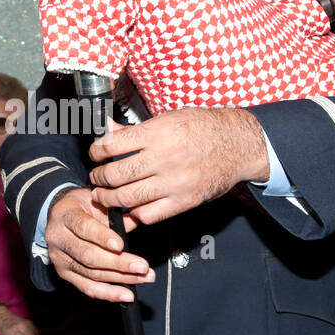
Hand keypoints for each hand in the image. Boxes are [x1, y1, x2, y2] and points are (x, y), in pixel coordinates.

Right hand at [44, 187, 152, 302]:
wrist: (60, 216)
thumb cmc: (82, 206)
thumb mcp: (97, 200)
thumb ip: (115, 212)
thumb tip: (139, 218)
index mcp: (64, 214)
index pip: (83, 227)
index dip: (102, 237)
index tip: (121, 245)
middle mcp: (58, 238)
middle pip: (88, 255)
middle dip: (118, 263)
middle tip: (142, 267)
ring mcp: (59, 258)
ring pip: (91, 273)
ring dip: (120, 279)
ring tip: (143, 278)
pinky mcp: (64, 273)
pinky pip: (87, 287)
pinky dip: (108, 293)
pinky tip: (125, 295)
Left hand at [88, 108, 268, 224]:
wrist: (239, 145)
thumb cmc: (205, 128)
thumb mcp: (168, 119)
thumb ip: (136, 130)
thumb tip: (107, 130)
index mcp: (159, 133)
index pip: (112, 145)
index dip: (96, 151)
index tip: (95, 154)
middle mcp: (165, 158)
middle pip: (116, 175)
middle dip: (99, 178)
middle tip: (97, 177)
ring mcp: (175, 182)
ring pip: (128, 198)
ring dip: (109, 198)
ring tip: (105, 194)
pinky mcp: (184, 201)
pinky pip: (149, 215)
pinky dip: (134, 213)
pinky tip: (131, 207)